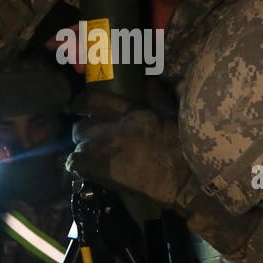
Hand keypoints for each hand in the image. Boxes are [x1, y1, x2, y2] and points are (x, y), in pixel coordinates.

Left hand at [67, 98, 197, 211]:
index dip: (80, 104)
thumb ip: (154, 99)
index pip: (94, 100)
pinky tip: (83, 170)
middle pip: (82, 126)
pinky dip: (77, 166)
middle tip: (90, 142)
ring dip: (83, 152)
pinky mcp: (103, 168)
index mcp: (133, 112)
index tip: (77, 108)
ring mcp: (107, 147)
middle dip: (83, 134)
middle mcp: (116, 126)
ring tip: (92, 160)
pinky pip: (76, 162)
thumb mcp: (168, 118)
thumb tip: (148, 83)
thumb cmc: (183, 149)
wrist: (186, 178)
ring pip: (79, 145)